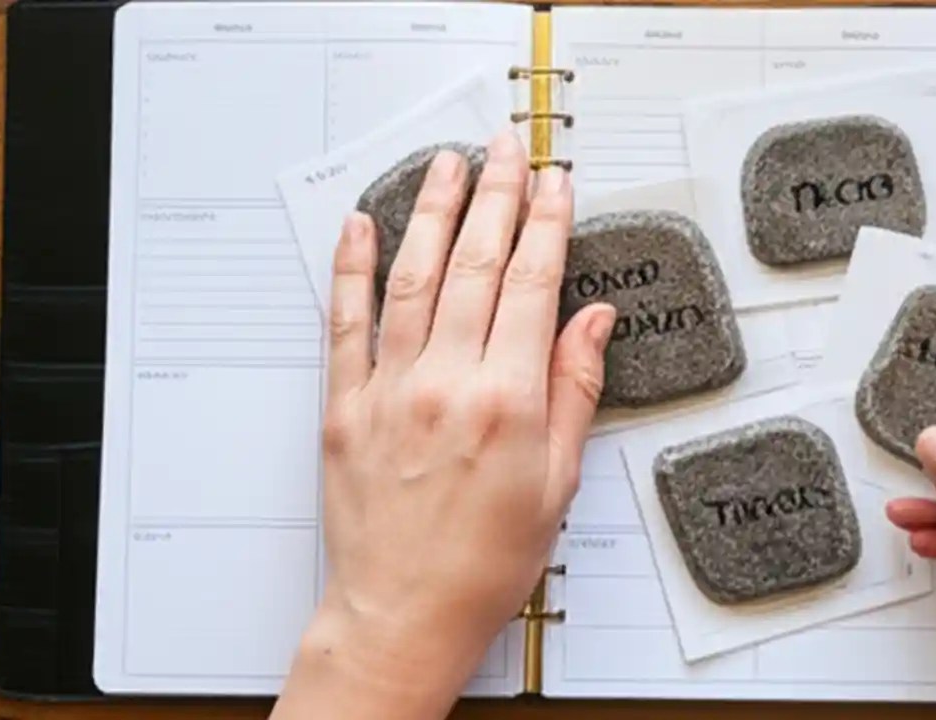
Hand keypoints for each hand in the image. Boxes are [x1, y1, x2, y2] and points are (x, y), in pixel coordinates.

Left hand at [272, 130, 614, 719]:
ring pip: (414, 277)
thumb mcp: (557, 482)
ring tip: (447, 167)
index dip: (548, 224)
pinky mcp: (344, 405)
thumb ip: (574, 390)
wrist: (404, 613)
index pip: (535, 285)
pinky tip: (362, 227)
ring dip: (434, 213)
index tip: (556, 183)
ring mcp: (390, 390)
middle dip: (497, 197)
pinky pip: (346, 321)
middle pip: (477, 265)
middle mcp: (448, 383)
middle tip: (506, 150)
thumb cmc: (485, 562)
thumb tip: (591, 321)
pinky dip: (352, 268)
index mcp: (509, 402)